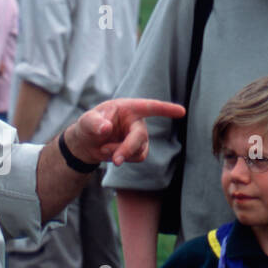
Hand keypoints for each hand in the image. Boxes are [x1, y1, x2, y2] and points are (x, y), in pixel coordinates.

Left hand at [67, 98, 185, 166]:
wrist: (87, 144)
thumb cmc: (88, 127)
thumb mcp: (86, 122)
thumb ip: (93, 123)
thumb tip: (106, 128)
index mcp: (127, 108)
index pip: (149, 107)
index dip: (165, 109)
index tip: (181, 111)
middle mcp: (136, 121)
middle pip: (141, 136)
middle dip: (128, 148)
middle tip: (116, 160)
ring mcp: (138, 136)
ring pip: (139, 150)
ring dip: (121, 154)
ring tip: (103, 150)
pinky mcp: (138, 149)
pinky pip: (137, 158)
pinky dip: (123, 159)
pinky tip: (111, 155)